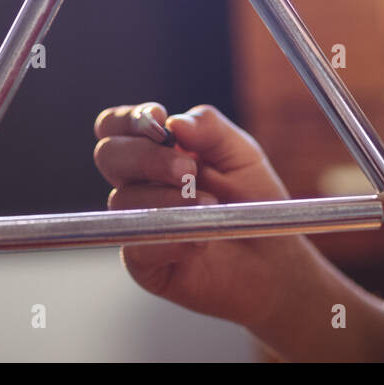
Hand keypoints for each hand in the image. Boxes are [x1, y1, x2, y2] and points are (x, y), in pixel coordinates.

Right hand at [92, 102, 314, 331]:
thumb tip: (174, 122)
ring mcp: (138, 222)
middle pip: (108, 155)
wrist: (275, 257)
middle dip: (147, 157)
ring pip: (122, 200)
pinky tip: (200, 239)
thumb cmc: (254, 201)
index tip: (158, 120)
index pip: (115, 127)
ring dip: (166, 200)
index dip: (128, 119)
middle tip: (188, 171)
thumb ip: (209, 129)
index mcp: (156, 151)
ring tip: (209, 207)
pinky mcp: (144, 264)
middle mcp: (139, 184)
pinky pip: (136, 247)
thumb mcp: (241, 153)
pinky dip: (170, 239)